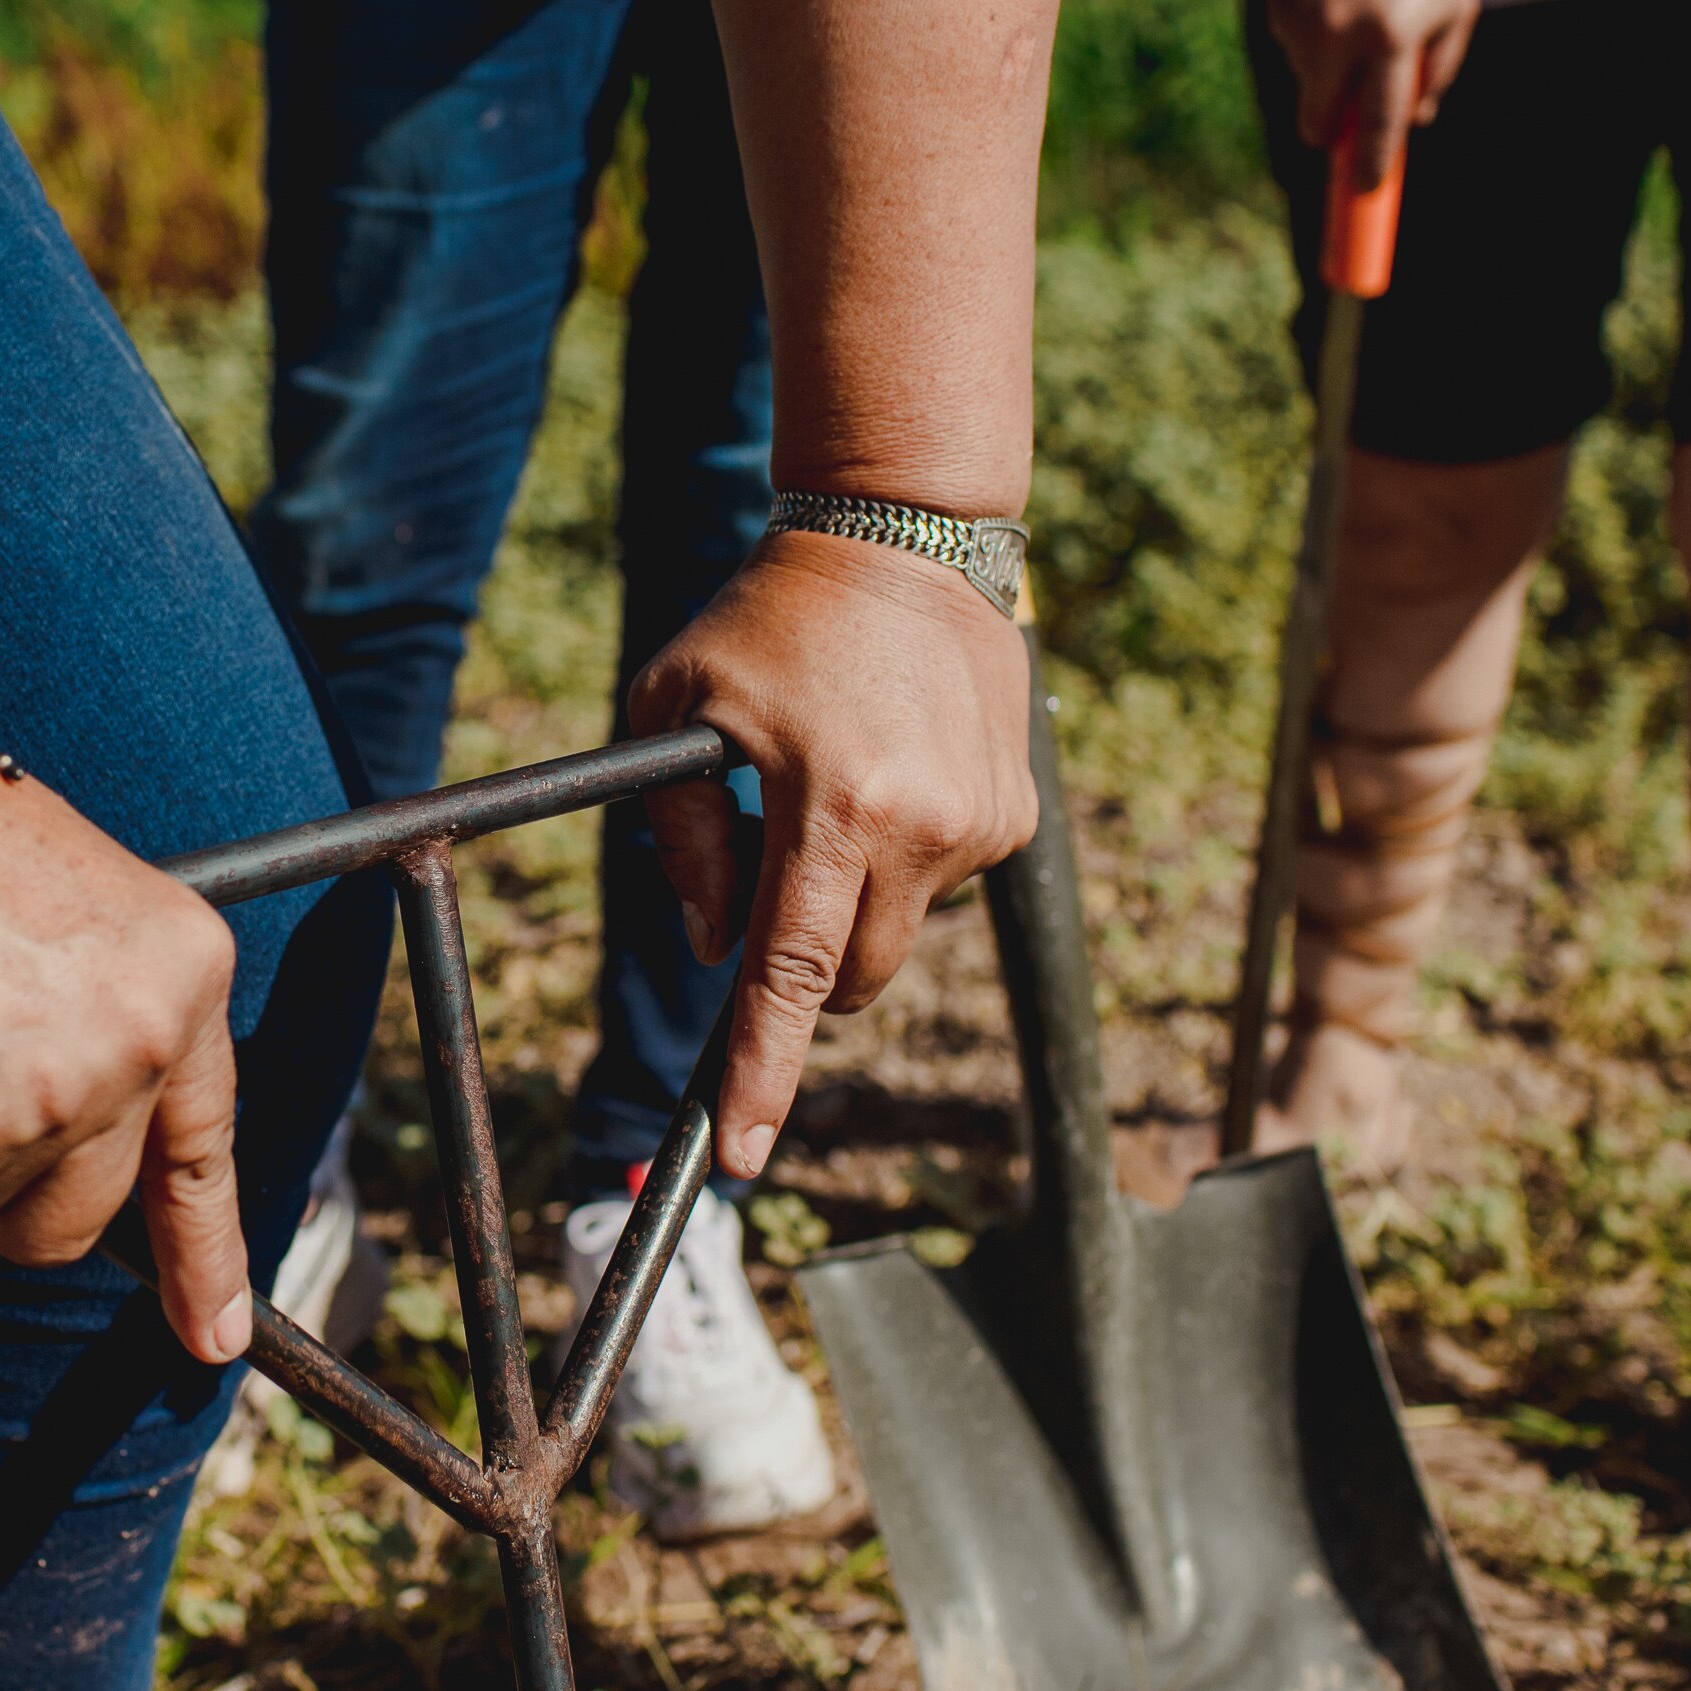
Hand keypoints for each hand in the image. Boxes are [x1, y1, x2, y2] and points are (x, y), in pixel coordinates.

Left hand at [630, 535, 1039, 1178]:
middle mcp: (922, 826)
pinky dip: (899, 853)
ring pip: (895, 928)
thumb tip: (719, 949)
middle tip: (764, 873)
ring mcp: (981, 824)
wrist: (903, 536)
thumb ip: (682, 839)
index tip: (743, 1154)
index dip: (763, 1070)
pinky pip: (938, 882)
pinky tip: (887, 766)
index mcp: (834, 804)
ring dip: (852, 892)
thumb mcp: (674, 708)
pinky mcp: (1016, 815)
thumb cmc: (767, 622)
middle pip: (852, 978)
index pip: (792, 974)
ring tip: (833, 777)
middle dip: (803, 970)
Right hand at [1269, 0, 1477, 184]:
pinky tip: (1331, 0)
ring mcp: (1302, 21)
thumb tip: (1413, 124)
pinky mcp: (1278, 7)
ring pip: (1307, 84)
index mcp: (1392, 35)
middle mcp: (1340, 33)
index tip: (1366, 191)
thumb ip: (1441, 70)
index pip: (1379, 119)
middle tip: (1347, 115)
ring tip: (1354, 18)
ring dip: (1328, 72)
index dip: (1372, 161)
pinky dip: (1312, 41)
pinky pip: (1293, 50)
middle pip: (1320, 121)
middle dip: (1332, 129)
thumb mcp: (1456, 6)